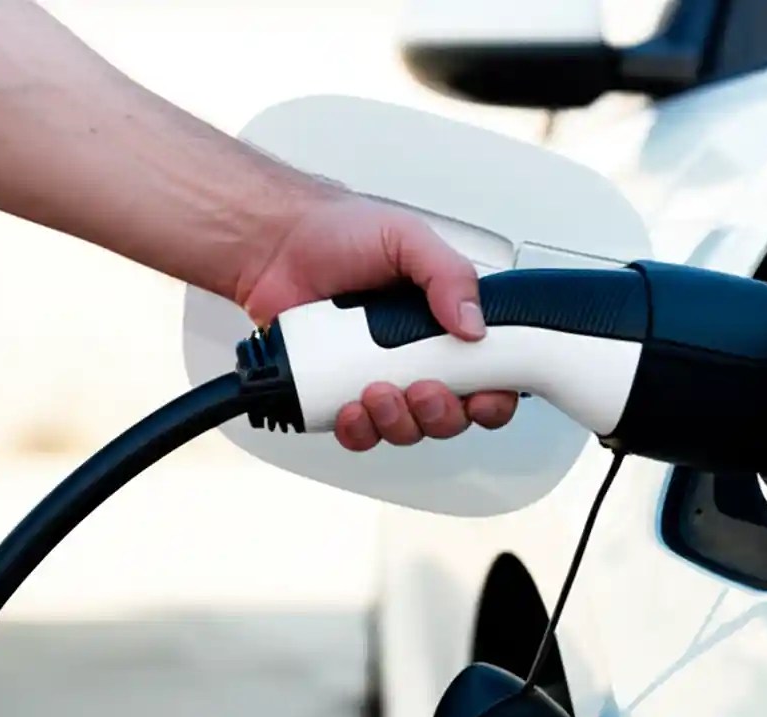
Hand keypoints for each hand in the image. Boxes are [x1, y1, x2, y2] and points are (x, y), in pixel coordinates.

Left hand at [237, 192, 519, 450]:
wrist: (274, 244)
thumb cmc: (337, 233)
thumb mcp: (406, 237)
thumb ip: (448, 274)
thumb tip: (472, 323)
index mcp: (443, 321)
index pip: (489, 375)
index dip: (492, 397)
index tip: (481, 396)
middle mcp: (415, 356)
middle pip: (451, 415)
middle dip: (442, 414)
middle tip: (421, 388)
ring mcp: (377, 377)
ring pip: (407, 429)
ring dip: (398, 422)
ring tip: (377, 390)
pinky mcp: (338, 394)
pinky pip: (359, 432)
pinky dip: (358, 429)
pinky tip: (350, 407)